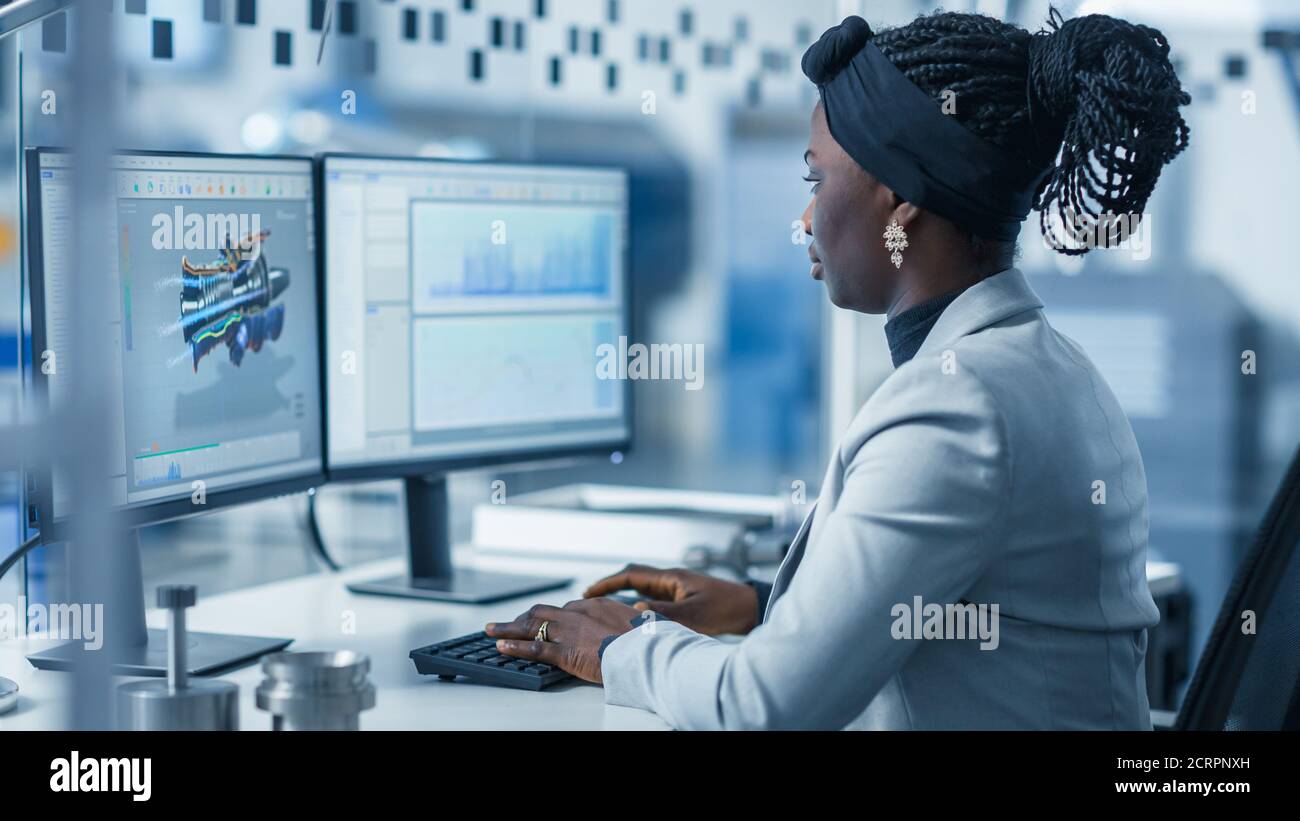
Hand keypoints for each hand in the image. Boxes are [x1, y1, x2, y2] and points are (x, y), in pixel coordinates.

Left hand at [485, 598, 638, 683]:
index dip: (552, 615)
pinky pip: (534, 648)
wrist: (649, 652)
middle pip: (543, 612)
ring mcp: (570, 632)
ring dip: (508, 628)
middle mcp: (579, 613)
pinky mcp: (566, 652)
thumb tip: (639, 621)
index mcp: (598, 606)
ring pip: (532, 626)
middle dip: (523, 616)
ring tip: (491, 630)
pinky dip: (514, 647)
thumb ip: (631, 622)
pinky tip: (501, 647)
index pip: (567, 608)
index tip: (543, 619)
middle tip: (508, 621)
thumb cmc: (651, 641)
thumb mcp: (642, 623)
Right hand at [583, 563, 759, 635]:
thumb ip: (664, 613)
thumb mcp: (694, 614)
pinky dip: (637, 604)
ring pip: (642, 588)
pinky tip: (631, 616)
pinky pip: (652, 598)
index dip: (608, 582)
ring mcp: (676, 588)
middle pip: (633, 578)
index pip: (632, 574)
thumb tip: (634, 610)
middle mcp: (671, 579)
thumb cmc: (726, 609)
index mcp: (671, 577)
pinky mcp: (682, 599)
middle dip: (609, 587)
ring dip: (622, 595)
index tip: (589, 591)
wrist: (750, 609)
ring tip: (603, 608)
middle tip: (589, 599)